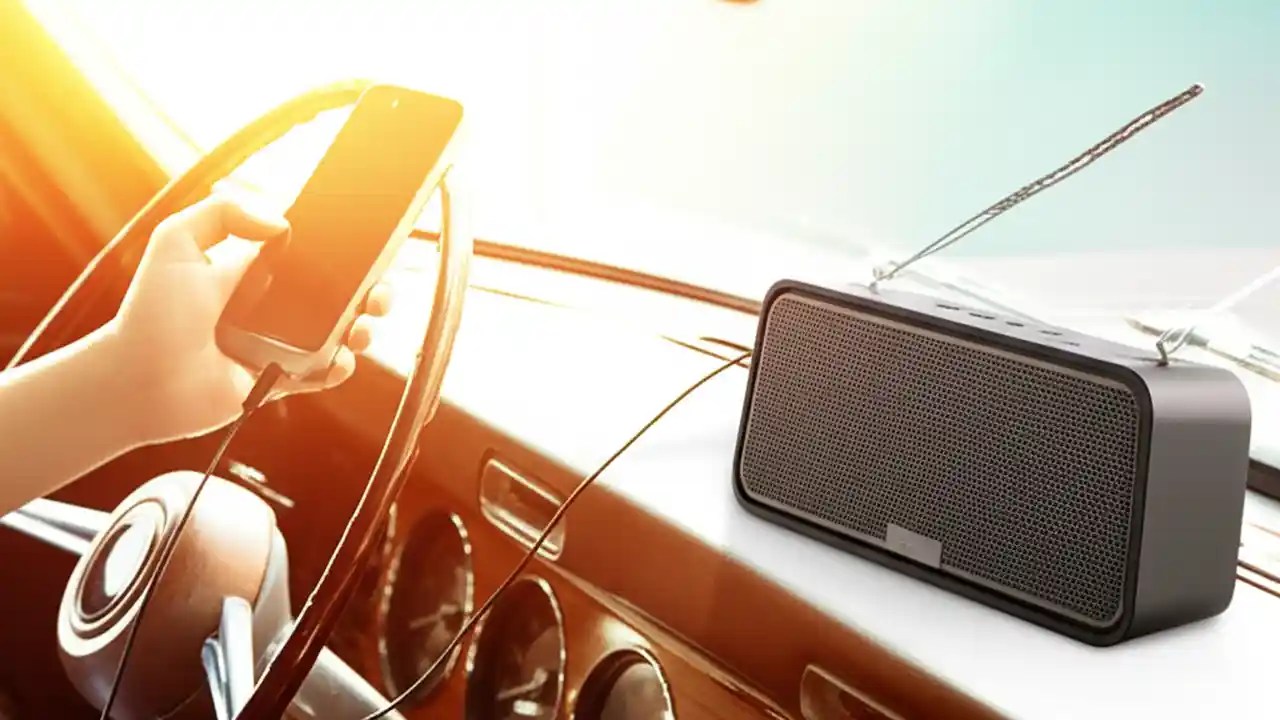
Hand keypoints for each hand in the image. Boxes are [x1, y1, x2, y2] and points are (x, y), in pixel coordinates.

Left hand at [110, 194, 390, 444]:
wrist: (139, 378)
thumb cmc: (150, 314)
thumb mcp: (176, 241)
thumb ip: (223, 213)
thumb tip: (280, 221)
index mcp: (253, 274)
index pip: (310, 258)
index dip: (341, 253)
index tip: (366, 247)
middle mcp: (272, 310)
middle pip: (338, 297)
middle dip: (370, 292)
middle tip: (379, 292)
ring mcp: (278, 346)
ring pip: (339, 337)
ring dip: (362, 330)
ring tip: (361, 328)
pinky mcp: (280, 382)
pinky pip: (322, 376)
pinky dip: (341, 369)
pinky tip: (340, 360)